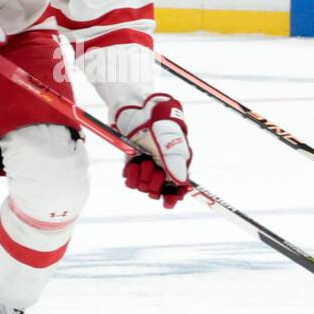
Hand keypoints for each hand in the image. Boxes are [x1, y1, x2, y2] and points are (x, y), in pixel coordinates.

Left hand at [115, 94, 191, 208]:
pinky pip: (130, 180)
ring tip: (142, 161)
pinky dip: (130, 174)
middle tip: (152, 168)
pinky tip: (133, 163)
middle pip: (158, 190)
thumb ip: (176, 164)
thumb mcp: (170, 144)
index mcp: (177, 163)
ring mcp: (147, 165)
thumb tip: (182, 184)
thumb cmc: (158, 124)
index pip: (177, 188)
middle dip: (154, 182)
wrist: (137, 110)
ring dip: (141, 176)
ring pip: (143, 187)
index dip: (173, 197)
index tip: (168, 202)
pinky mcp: (132, 162)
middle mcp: (162, 166)